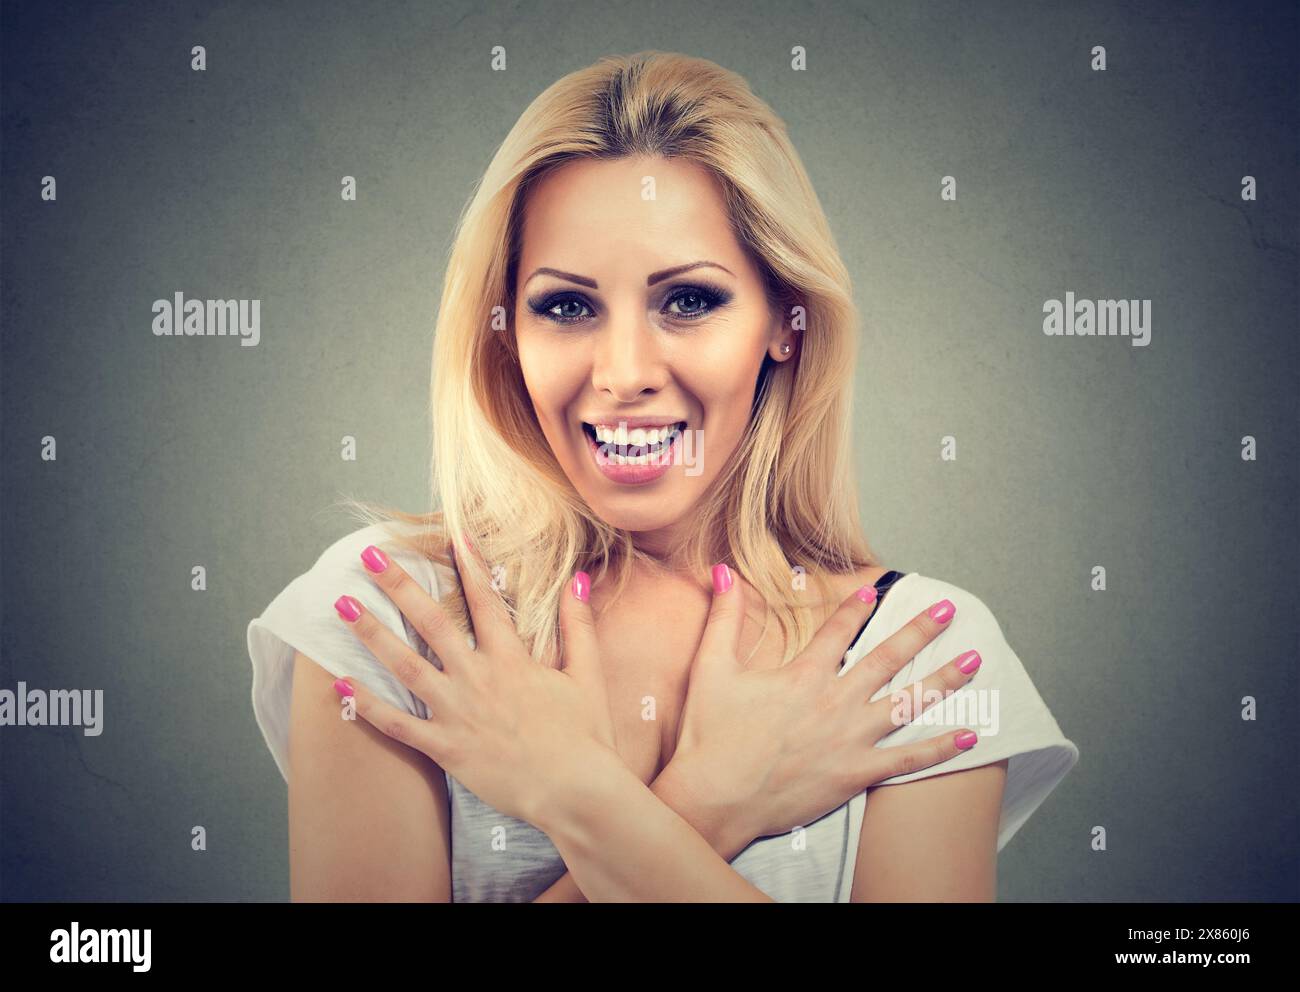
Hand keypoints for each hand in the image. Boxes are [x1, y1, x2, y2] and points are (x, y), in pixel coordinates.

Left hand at [330, 539, 616, 826]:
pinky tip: (341, 685)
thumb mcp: (587, 674)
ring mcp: (458, 712)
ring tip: (341, 607)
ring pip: (405, 666)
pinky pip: (398, 725)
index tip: (450, 533)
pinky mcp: (446, 747)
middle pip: (432, 622)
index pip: (485, 600)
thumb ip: (578, 624)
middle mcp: (478, 678)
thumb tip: (577, 578)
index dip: (468, 563)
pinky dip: (367, 706)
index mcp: (512, 659)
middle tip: (369, 555)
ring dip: (371, 634)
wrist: (574, 790)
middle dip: (399, 585)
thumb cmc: (585, 735)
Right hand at [668, 564, 981, 846]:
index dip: (857, 607)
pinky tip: (968, 736)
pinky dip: (939, 749)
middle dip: (921, 630)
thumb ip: (724, 617)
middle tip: (949, 608)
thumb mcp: (711, 667)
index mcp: (802, 675)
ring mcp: (849, 739)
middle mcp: (834, 702)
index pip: (838, 630)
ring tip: (974, 662)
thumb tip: (724, 571)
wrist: (715, 798)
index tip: (876, 589)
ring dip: (944, 681)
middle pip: (888, 658)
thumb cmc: (709, 736)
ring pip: (907, 704)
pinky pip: (907, 760)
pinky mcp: (855, 773)